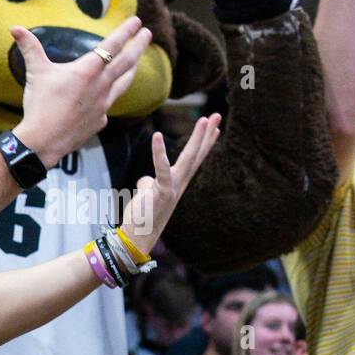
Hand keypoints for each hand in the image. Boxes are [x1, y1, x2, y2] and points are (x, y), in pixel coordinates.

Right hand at [14, 17, 150, 166]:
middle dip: (139, 46)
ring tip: (138, 61)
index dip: (126, 32)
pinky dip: (110, 96)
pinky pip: (108, 105)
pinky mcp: (100, 120)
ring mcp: (103, 104)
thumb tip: (14, 28)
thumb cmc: (39, 105)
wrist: (43, 141)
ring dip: (132, 69)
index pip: (112, 45)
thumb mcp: (35, 72)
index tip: (137, 22)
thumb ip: (29, 47)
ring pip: (124, 83)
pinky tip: (108, 95)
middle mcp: (100, 86)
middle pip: (127, 62)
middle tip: (148, 34)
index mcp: (87, 70)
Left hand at [120, 114, 221, 253]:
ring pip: (188, 160)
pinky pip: (162, 170)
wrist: (136, 238)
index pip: (193, 160)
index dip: (204, 143)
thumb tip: (146, 180)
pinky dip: (159, 153)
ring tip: (205, 120)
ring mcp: (173, 189)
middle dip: (207, 134)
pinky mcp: (162, 193)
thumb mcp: (146, 196)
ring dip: (198, 139)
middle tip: (218, 115)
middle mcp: (179, 185)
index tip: (215, 128)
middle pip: (196, 155)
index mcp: (176, 184)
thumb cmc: (141, 218)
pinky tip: (158, 135)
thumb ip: (149, 184)